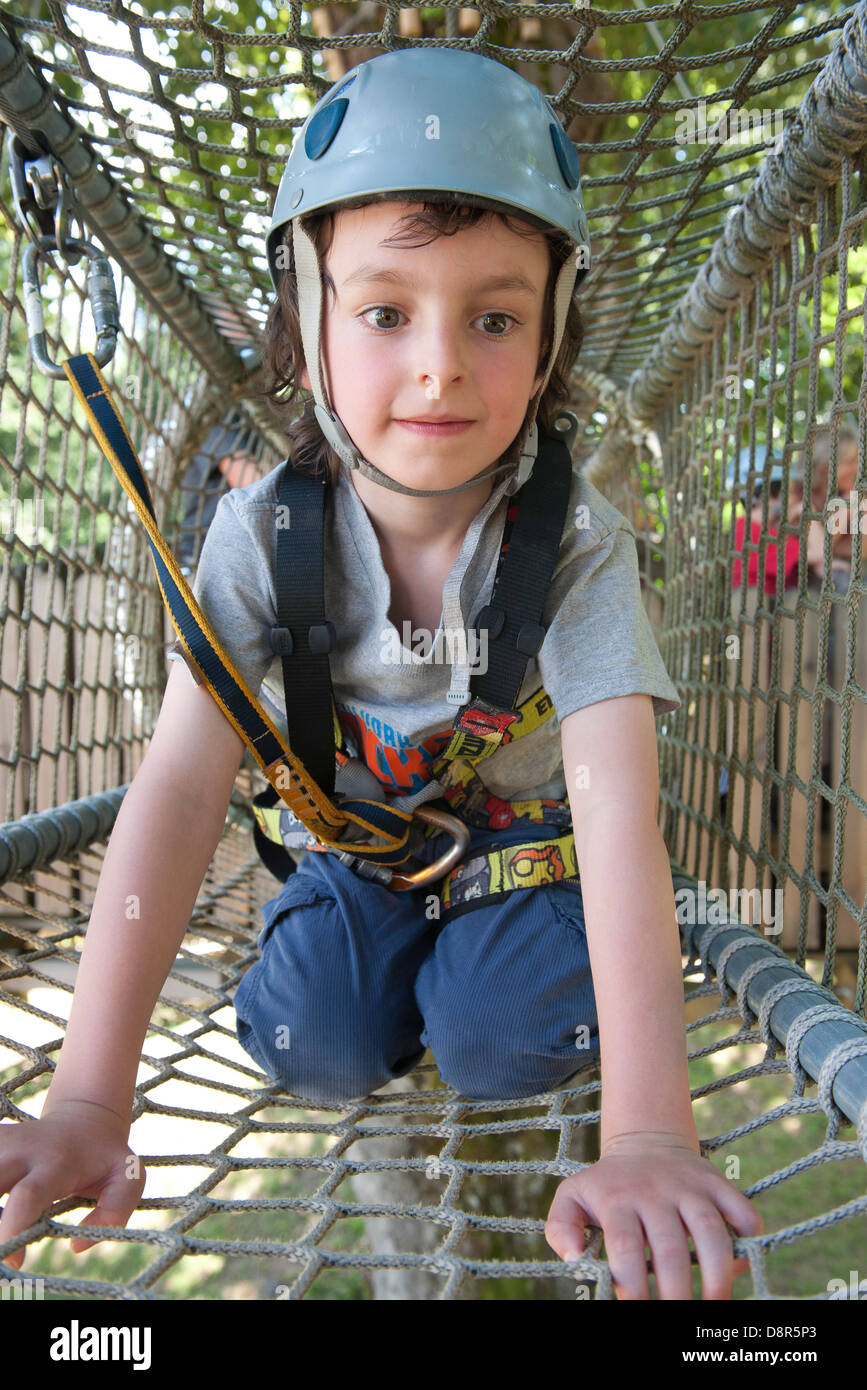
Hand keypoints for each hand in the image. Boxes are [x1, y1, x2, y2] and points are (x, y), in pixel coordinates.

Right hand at [0, 1098, 145, 1268]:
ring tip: (3, 1220)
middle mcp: (23, 1149)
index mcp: (57, 1161)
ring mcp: (4, 1142)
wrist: (86, 1116)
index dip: (13, 1229)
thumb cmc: (105, 1156)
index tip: (14, 1263)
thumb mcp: (128, 1177)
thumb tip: (77, 1245)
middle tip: (0, 1246)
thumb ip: (115, 1211)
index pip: (28, 1195)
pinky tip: (0, 1200)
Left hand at [545, 1131, 763, 1299]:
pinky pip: (742, 1210)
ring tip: (714, 1303)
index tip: (636, 1307)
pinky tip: (739, 1266)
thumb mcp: (572, 1196)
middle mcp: (655, 1190)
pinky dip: (748, 1239)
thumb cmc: (607, 1185)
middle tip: (676, 1316)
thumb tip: (574, 1258)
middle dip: (675, 1292)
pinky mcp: (717, 1182)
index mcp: (617, 1197)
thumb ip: (561, 1226)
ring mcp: (689, 1185)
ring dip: (717, 1274)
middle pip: (670, 1248)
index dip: (633, 1285)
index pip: (626, 1247)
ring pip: (711, 1231)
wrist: (645, 1143)